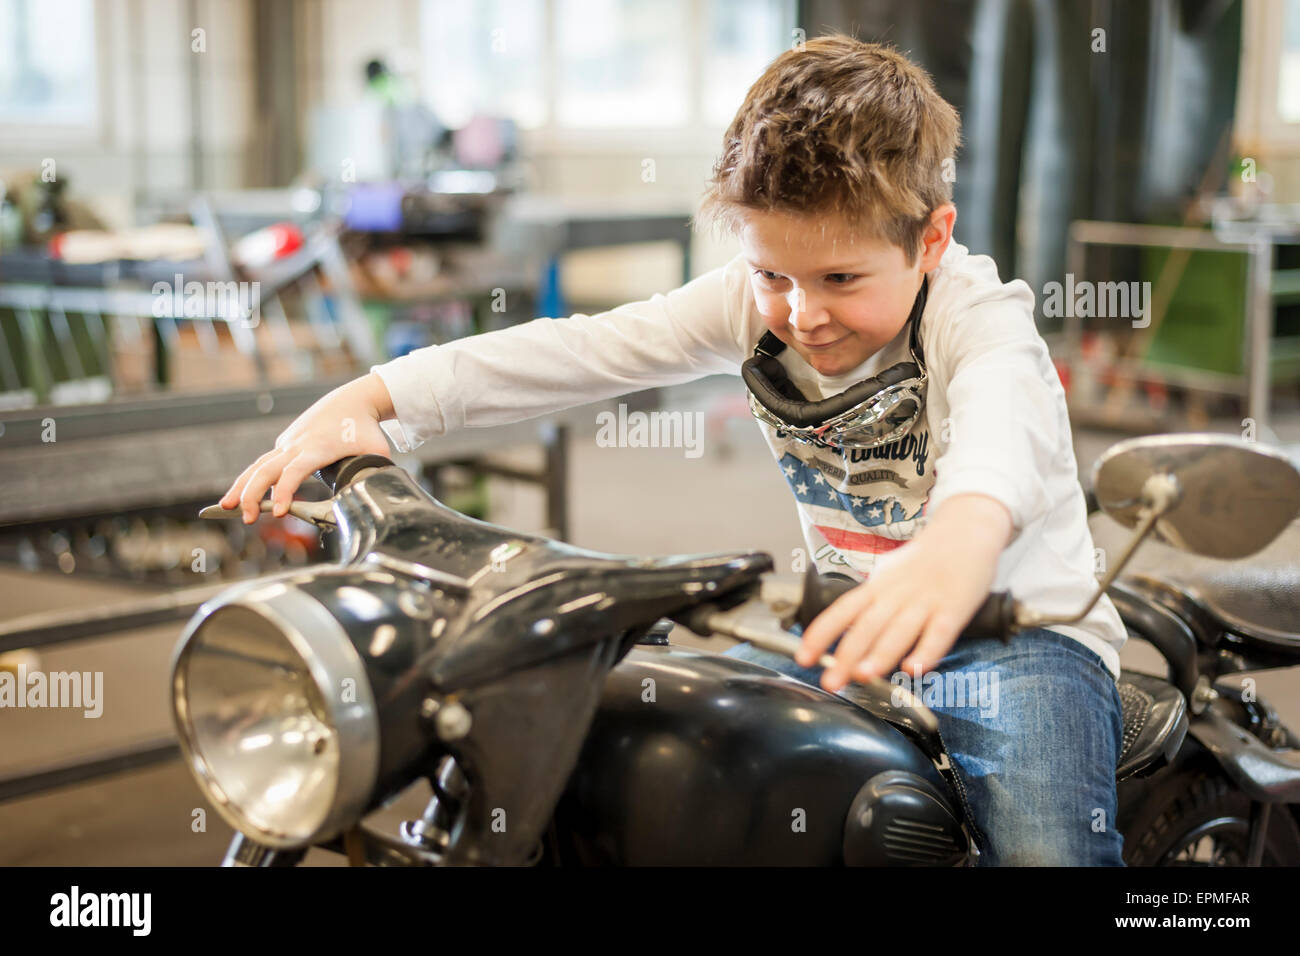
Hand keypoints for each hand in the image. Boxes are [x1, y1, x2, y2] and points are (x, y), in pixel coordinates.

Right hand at [220, 372, 395, 523]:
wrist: (352, 400)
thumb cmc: (365, 428)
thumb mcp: (377, 451)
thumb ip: (377, 474)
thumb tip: (379, 497)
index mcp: (317, 448)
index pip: (295, 472)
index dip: (285, 491)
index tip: (278, 511)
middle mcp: (297, 445)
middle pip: (267, 469)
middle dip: (252, 494)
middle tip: (246, 518)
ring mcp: (288, 443)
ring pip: (258, 465)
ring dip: (240, 487)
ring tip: (225, 507)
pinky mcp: (285, 444)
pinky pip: (263, 463)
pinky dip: (248, 479)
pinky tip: (240, 497)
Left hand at [795, 494, 1013, 693]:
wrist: (968, 529)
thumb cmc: (924, 560)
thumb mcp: (888, 575)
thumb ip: (869, 604)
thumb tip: (841, 631)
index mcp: (877, 586)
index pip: (842, 610)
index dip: (821, 633)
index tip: (803, 656)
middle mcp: (896, 594)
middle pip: (867, 626)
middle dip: (846, 656)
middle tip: (830, 681)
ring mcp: (926, 600)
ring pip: (900, 630)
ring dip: (880, 654)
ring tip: (863, 675)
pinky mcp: (955, 608)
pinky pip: (939, 633)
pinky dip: (927, 651)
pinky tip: (915, 669)